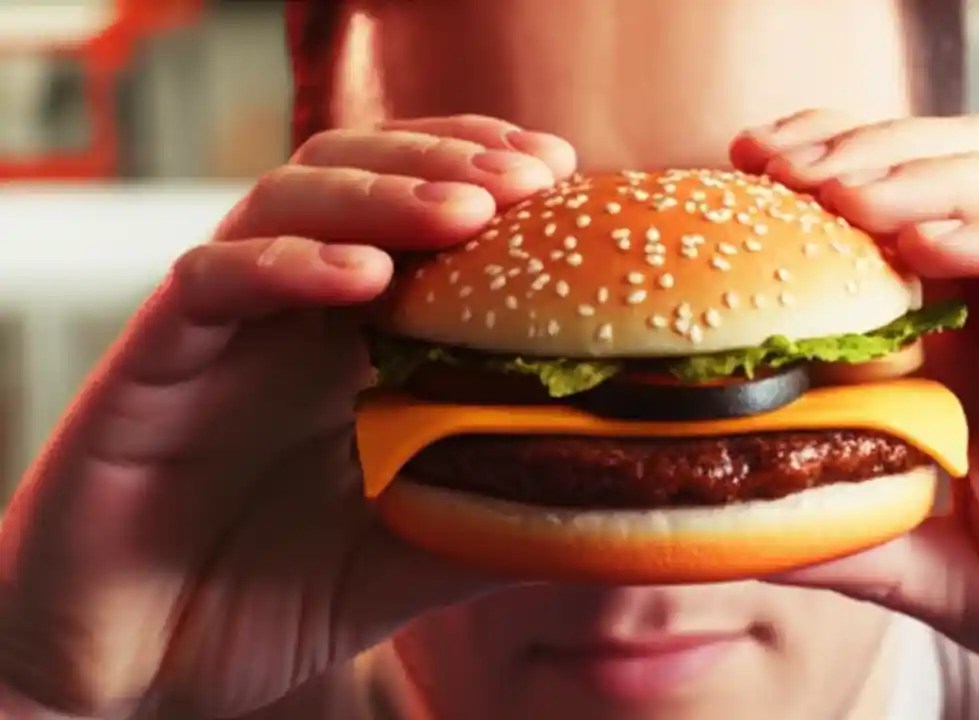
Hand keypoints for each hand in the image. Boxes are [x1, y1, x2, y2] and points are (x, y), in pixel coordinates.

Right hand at [0, 116, 576, 717]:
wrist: (126, 677)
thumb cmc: (260, 606)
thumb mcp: (405, 558)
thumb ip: (491, 516)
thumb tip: (614, 501)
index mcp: (346, 341)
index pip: (413, 213)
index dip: (485, 174)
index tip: (566, 172)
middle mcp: (282, 318)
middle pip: (355, 176)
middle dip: (447, 161)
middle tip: (533, 175)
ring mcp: (216, 334)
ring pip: (282, 203)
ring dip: (379, 193)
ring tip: (467, 209)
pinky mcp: (147, 369)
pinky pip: (208, 283)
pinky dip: (283, 266)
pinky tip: (360, 279)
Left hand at [734, 110, 978, 716]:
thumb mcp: (926, 562)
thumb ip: (843, 529)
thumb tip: (729, 520)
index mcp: (966, 336)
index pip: (897, 202)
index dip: (826, 165)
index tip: (745, 163)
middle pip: (953, 160)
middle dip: (863, 147)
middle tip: (780, 165)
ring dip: (928, 173)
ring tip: (845, 196)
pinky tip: (929, 243)